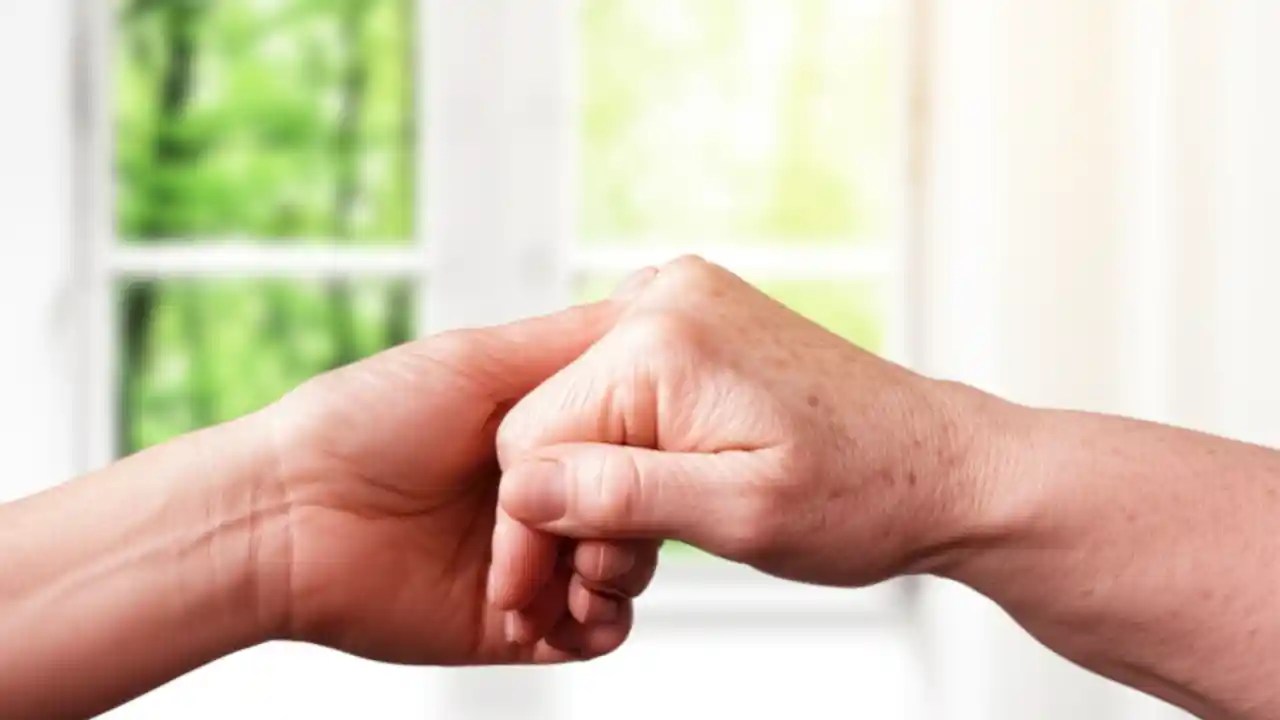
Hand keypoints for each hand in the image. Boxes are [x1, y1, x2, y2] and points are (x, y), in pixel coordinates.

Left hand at [259, 295, 655, 664]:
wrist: (288, 518)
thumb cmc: (364, 422)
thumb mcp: (475, 360)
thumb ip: (565, 344)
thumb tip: (647, 306)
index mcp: (539, 437)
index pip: (631, 443)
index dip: (652, 446)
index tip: (662, 444)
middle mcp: (540, 499)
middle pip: (636, 511)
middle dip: (639, 516)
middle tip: (610, 513)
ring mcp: (529, 564)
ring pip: (622, 573)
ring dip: (621, 570)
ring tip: (585, 564)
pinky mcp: (512, 626)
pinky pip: (589, 636)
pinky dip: (601, 623)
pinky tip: (578, 606)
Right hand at [492, 256, 1006, 597]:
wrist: (943, 465)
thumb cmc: (866, 493)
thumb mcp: (740, 516)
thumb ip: (621, 496)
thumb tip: (523, 489)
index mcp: (662, 341)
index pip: (531, 439)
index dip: (534, 528)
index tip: (554, 594)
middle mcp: (662, 300)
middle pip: (550, 421)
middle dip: (570, 511)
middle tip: (616, 578)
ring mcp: (680, 305)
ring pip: (581, 410)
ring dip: (600, 486)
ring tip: (651, 545)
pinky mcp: (696, 324)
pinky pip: (620, 392)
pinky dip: (627, 452)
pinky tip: (666, 495)